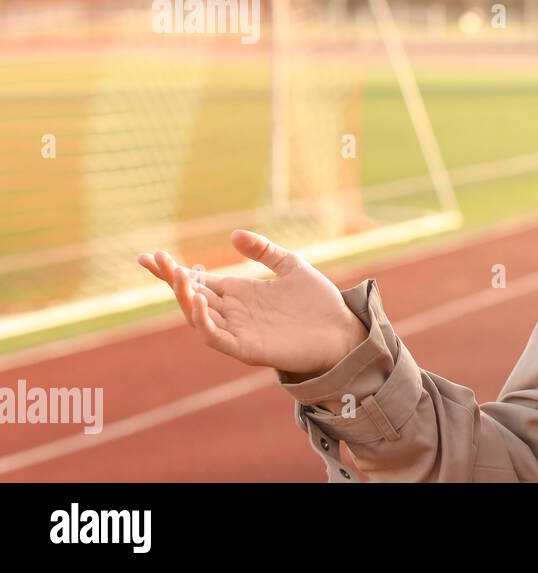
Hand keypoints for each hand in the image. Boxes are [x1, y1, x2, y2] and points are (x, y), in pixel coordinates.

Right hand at [136, 230, 367, 375]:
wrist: (342, 330)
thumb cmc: (318, 301)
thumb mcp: (291, 266)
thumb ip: (264, 251)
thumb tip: (233, 235)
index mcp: (240, 293)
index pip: (198, 280)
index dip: (174, 270)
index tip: (150, 256)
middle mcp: (233, 312)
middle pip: (191, 295)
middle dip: (171, 278)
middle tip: (155, 259)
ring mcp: (238, 330)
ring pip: (198, 315)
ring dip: (184, 297)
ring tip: (177, 275)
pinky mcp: (246, 348)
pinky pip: (216, 336)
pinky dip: (203, 321)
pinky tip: (199, 301)